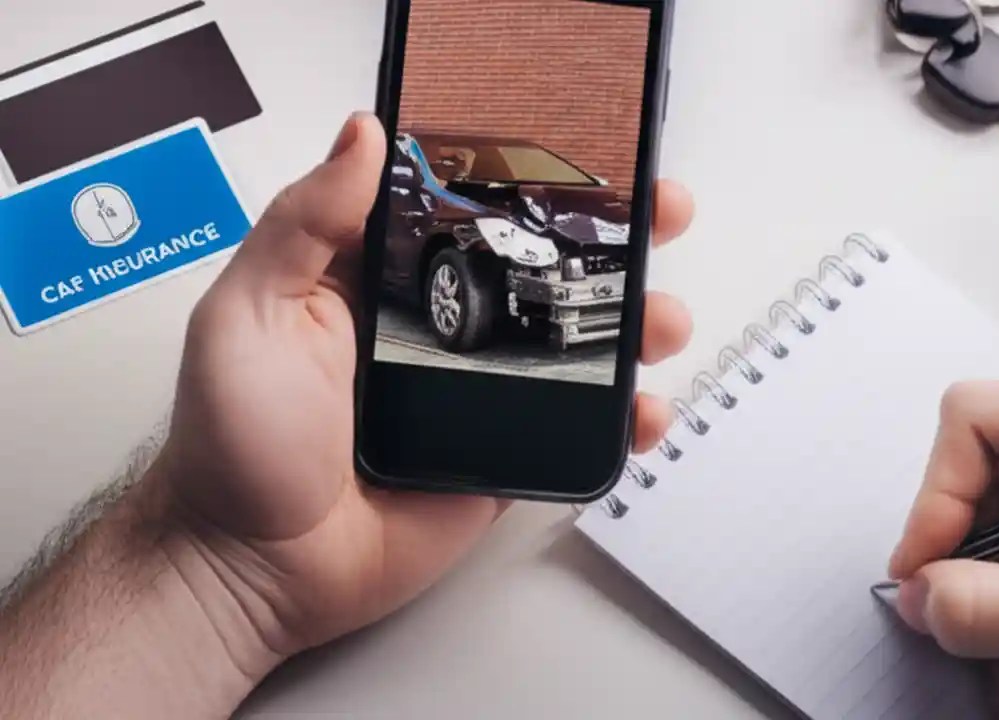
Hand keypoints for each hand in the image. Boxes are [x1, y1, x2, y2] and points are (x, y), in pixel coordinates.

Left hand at [150, 114, 695, 664]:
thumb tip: (362, 135)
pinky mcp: (501, 453)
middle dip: (611, 239)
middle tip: (660, 213)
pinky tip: (645, 409)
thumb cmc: (234, 443)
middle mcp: (439, 327)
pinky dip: (623, 420)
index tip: (588, 155)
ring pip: (574, 345)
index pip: (470, 209)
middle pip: (541, 268)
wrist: (253, 568)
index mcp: (382, 279)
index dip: (532, 178)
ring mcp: (477, 392)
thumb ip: (304, 223)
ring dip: (632, 325)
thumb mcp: (248, 312)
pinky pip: (576, 429)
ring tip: (662, 318)